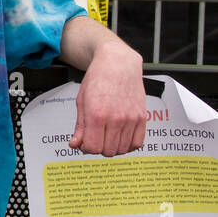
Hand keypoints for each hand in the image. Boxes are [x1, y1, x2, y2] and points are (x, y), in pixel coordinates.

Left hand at [70, 40, 145, 155]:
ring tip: (107, 136)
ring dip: (113, 147)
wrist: (118, 65)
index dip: (86, 148)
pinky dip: (128, 145)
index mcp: (97, 114)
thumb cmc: (98, 80)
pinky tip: (120, 137)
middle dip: (99, 148)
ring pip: (122, 149)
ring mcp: (131, 119)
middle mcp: (116, 118)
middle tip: (96, 138)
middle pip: (107, 151)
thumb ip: (80, 126)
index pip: (92, 147)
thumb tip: (75, 144)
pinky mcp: (142, 118)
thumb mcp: (82, 102)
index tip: (85, 142)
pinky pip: (137, 143)